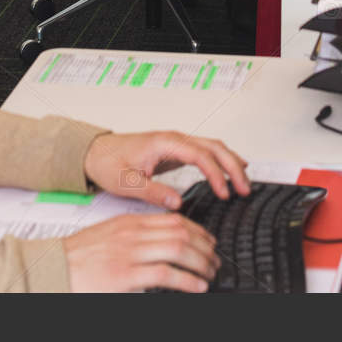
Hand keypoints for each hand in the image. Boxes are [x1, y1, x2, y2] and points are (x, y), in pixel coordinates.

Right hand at [63, 213, 217, 292]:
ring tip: (209, 274)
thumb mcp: (109, 236)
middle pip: (181, 232)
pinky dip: (187, 280)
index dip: (198, 231)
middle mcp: (132, 234)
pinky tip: (196, 286)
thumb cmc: (78, 257)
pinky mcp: (125, 276)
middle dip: (205, 247)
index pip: (174, 220)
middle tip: (214, 260)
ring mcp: (129, 253)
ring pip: (178, 249)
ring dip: (201, 263)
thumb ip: (134, 237)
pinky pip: (166, 274)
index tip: (209, 242)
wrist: (52, 268)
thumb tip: (161, 244)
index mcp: (129, 222)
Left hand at [83, 130, 249, 209]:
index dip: (216, 174)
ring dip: (231, 162)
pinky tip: (230, 170)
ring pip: (213, 147)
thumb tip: (177, 202)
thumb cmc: (108, 163)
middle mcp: (175, 139)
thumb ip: (152, 192)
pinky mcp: (177, 150)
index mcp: (165, 143)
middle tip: (244, 188)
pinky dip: (222, 160)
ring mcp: (177, 143)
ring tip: (244, 183)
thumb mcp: (126, 182)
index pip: (200, 155)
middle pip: (214, 147)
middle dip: (233, 166)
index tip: (224, 193)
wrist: (96, 152)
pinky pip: (206, 152)